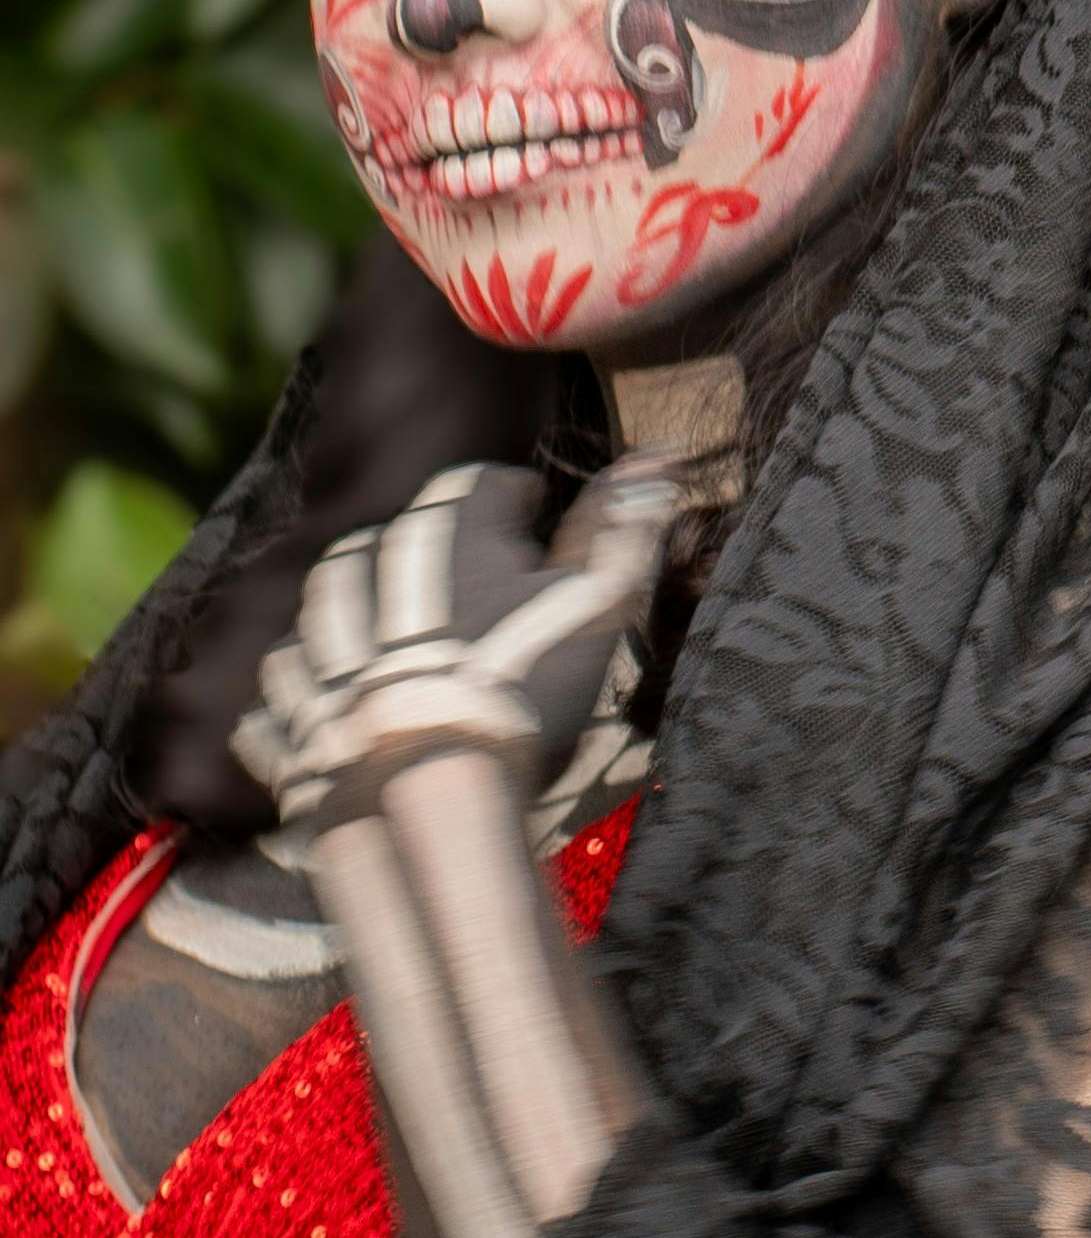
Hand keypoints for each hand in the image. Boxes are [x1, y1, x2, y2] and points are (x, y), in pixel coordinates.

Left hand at [232, 458, 674, 837]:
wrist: (430, 784)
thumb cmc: (526, 683)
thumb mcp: (599, 599)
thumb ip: (624, 524)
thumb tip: (658, 453)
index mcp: (446, 524)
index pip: (484, 484)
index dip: (519, 510)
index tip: (540, 540)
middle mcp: (367, 559)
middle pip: (404, 537)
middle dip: (438, 561)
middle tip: (481, 607)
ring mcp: (316, 632)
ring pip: (334, 600)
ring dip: (364, 613)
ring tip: (406, 647)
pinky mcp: (286, 700)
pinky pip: (286, 681)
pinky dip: (309, 689)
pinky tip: (338, 706)